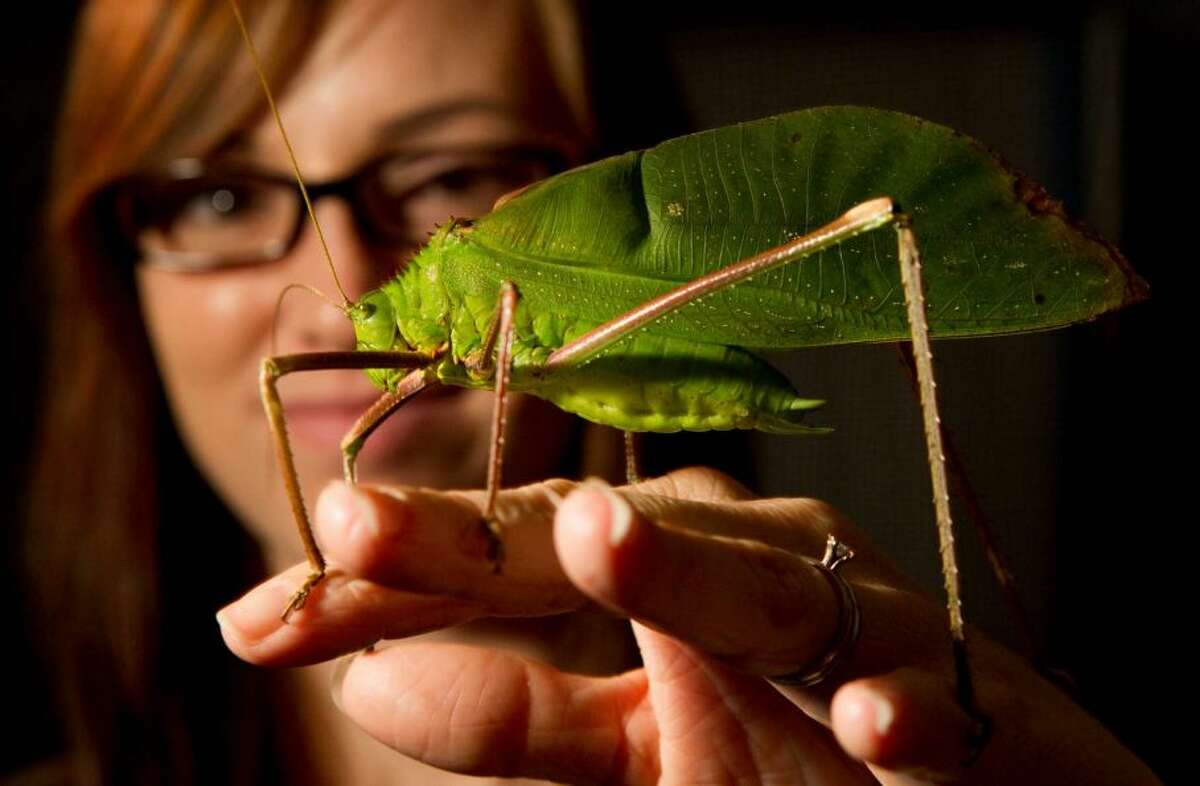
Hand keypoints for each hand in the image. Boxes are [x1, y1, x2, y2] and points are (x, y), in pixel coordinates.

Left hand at [217, 468, 1158, 784]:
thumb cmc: (802, 759)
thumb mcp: (636, 750)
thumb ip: (517, 712)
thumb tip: (363, 669)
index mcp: (666, 569)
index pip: (511, 559)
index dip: (394, 578)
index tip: (262, 616)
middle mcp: (749, 566)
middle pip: (606, 534)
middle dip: (483, 535)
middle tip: (356, 527)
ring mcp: (858, 626)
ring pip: (768, 587)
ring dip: (690, 571)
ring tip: (600, 541)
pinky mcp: (960, 703)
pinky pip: (926, 700)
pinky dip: (896, 702)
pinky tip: (863, 720)